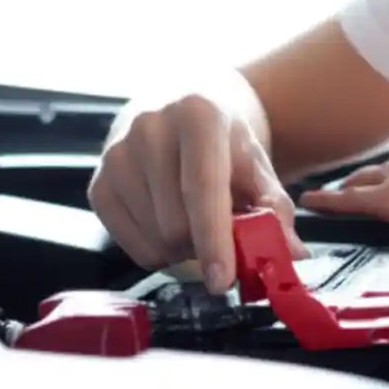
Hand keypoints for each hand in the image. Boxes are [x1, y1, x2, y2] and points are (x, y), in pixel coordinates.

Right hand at [88, 93, 307, 293]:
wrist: (179, 108)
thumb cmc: (223, 142)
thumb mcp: (256, 164)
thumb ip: (274, 209)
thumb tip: (291, 255)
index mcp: (197, 116)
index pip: (202, 188)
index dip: (214, 239)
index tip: (223, 280)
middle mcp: (149, 129)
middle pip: (175, 224)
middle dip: (202, 247)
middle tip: (221, 239)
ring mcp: (116, 155)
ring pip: (153, 239)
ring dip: (181, 250)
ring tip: (195, 224)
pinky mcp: (97, 183)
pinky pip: (129, 245)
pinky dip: (156, 251)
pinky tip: (169, 225)